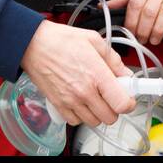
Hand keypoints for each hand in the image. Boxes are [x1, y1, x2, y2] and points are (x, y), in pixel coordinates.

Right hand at [19, 21, 135, 127]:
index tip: (128, 95)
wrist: (33, 45)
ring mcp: (70, 101)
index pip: (122, 103)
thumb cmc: (60, 40)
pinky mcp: (58, 106)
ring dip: (98, 112)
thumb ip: (113, 59)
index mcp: (96, 74)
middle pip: (110, 117)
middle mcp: (84, 92)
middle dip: (114, 107)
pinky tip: (81, 100)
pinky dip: (82, 115)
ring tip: (95, 95)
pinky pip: (76, 121)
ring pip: (95, 121)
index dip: (129, 102)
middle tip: (111, 93)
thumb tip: (126, 74)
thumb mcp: (93, 40)